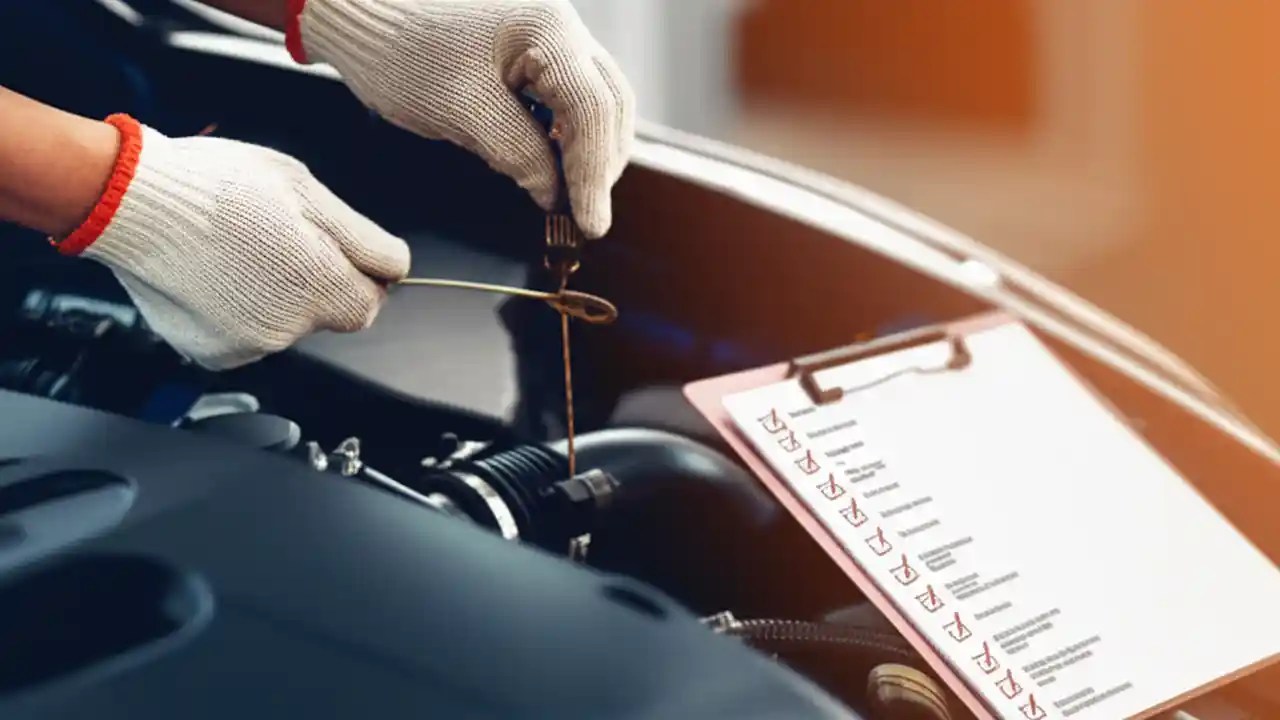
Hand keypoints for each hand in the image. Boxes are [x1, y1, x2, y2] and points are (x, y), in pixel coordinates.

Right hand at [56, 115, 410, 370]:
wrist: (133, 202)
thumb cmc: (219, 187)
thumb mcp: (308, 192)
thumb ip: (363, 240)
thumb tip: (397, 268)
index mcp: (321, 288)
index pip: (371, 302)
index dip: (359, 273)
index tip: (333, 248)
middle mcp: (289, 329)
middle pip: (326, 314)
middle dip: (314, 282)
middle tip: (275, 239)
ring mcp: (249, 346)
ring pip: (285, 325)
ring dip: (274, 296)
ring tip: (237, 251)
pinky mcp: (213, 355)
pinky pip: (245, 336)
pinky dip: (237, 312)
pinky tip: (214, 275)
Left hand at [288, 0, 635, 238]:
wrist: (365, 20)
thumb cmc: (402, 54)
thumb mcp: (462, 113)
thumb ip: (518, 153)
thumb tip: (555, 193)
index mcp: (547, 29)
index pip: (593, 109)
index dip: (595, 173)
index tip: (590, 223)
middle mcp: (561, 26)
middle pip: (610, 104)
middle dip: (602, 165)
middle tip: (586, 217)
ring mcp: (553, 37)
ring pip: (599, 103)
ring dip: (593, 153)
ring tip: (575, 198)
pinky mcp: (538, 53)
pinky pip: (574, 99)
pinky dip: (573, 138)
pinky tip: (558, 167)